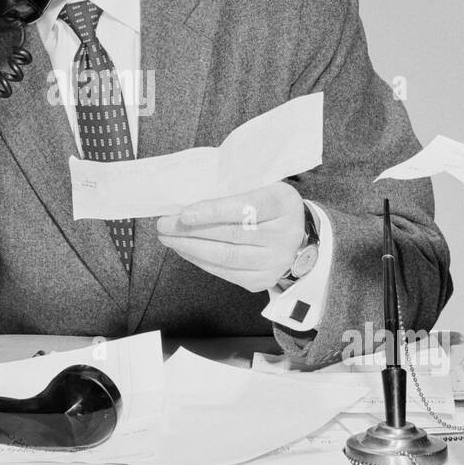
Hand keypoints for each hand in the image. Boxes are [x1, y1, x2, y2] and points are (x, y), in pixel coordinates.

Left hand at [156, 181, 306, 292]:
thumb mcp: (261, 184)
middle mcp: (285, 235)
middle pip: (231, 235)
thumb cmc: (269, 205)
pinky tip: (184, 250)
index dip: (214, 212)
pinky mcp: (263, 280)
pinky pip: (226, 273)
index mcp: (284, 204)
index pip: (247, 208)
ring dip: (190, 248)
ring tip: (167, 238)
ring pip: (226, 257)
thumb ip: (233, 187)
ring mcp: (275, 261)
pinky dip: (200, 261)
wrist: (299, 235)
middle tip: (164, 224)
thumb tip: (188, 196)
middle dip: (191, 231)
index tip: (184, 213)